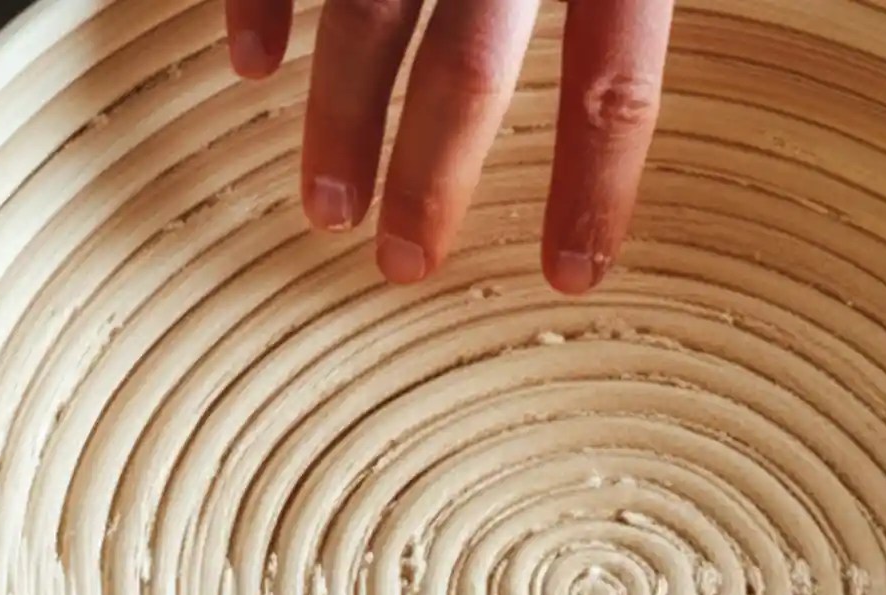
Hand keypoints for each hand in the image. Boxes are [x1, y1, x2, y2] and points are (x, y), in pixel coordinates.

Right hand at [224, 0, 674, 293]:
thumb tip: (635, 68)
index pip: (614, 86)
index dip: (594, 186)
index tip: (571, 276)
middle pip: (471, 72)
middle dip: (431, 179)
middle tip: (404, 267)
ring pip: (368, 15)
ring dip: (342, 118)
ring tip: (327, 210)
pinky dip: (261, 4)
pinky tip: (251, 65)